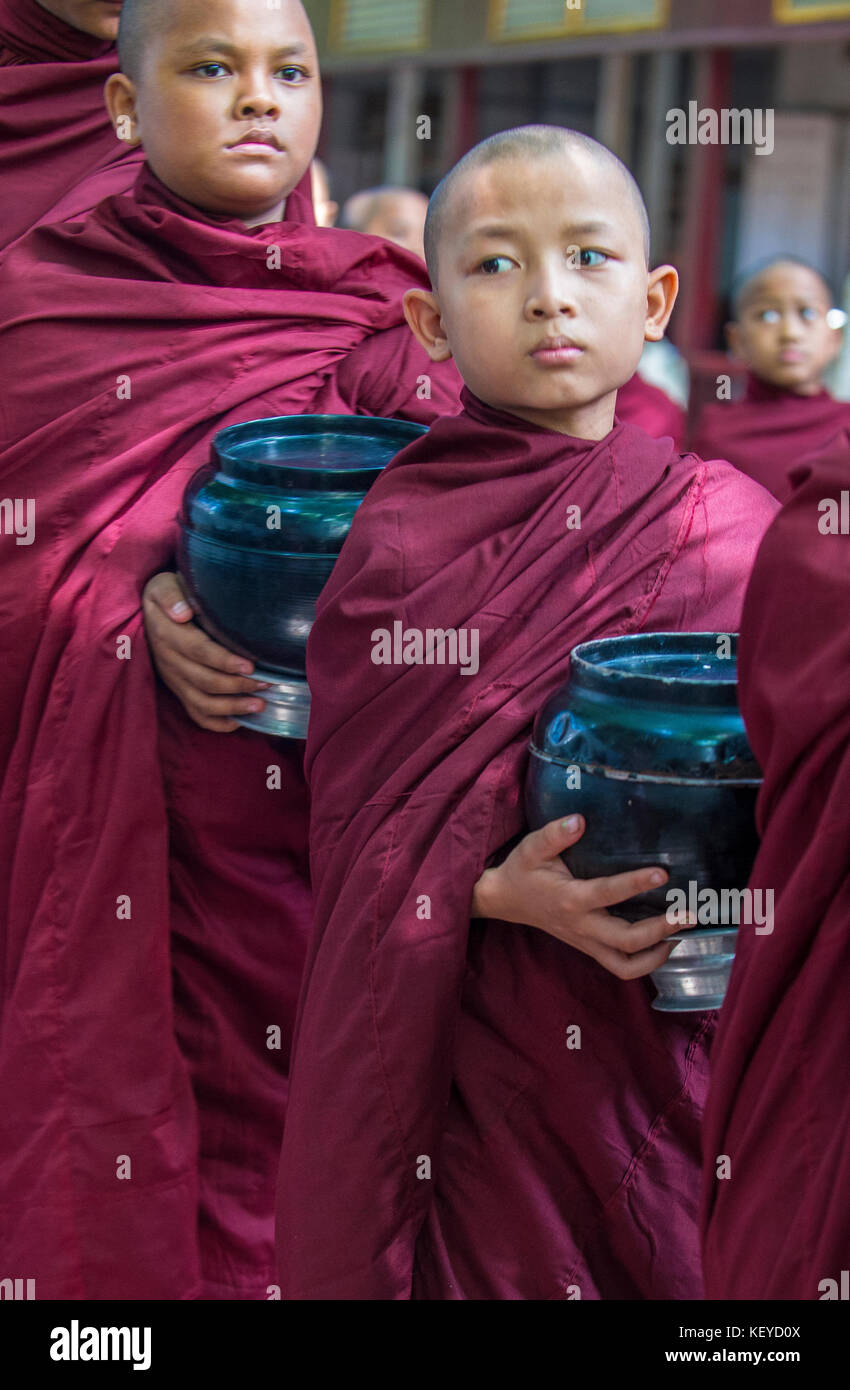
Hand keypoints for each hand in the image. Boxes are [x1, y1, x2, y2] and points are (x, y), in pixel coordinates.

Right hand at [142, 571, 269, 732]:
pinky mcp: (178, 690)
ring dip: (232, 707)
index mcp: (167, 634)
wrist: (152, 611)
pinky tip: (239, 721)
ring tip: (260, 705)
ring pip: (201, 702)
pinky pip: (195, 714)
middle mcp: (169, 661)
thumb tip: (182, 613)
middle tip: (267, 683)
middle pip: (204, 681)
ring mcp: (174, 679)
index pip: (198, 651)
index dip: (224, 661)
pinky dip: (217, 723)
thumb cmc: (169, 594)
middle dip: (237, 686)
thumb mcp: (164, 585)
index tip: (251, 665)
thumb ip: (172, 596)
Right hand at [471, 814, 691, 979]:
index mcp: (570, 898)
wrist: (505, 900)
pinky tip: (664, 943)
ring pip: (626, 965)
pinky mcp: (590, 948)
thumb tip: (580, 820)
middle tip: (689, 913)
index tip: (663, 873)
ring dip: (657, 955)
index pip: (608, 894)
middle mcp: (581, 926)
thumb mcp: (532, 847)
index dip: (636, 884)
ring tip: (681, 934)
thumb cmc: (523, 870)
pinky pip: (621, 966)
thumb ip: (555, 834)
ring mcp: (586, 942)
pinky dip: (645, 962)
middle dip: (661, 930)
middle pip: (626, 940)